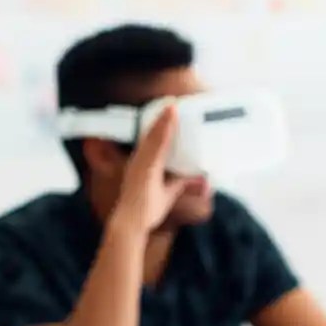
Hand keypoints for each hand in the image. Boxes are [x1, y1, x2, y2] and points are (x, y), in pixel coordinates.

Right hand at [109, 106, 196, 232]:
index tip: (172, 108)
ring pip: (153, 137)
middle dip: (164, 118)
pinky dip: (161, 131)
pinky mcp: (143, 168)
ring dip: (163, 120)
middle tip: (174, 102)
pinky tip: (168, 119)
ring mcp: (140, 163)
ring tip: (173, 105)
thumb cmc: (145, 210)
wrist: (130, 224)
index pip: (154, 139)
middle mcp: (141, 160)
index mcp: (146, 163)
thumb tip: (195, 177)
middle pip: (153, 134)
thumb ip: (180, 182)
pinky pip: (154, 146)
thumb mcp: (168, 191)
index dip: (163, 124)